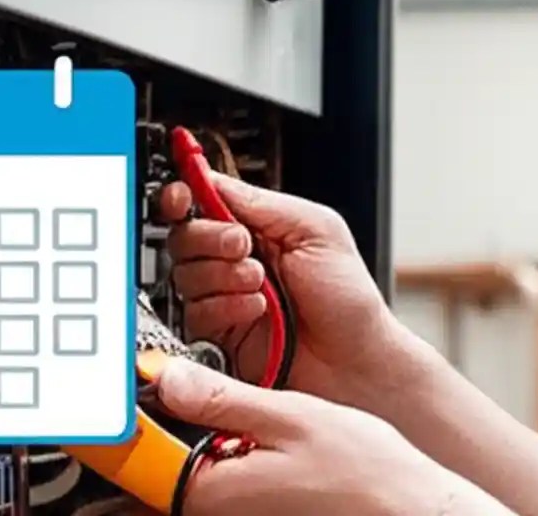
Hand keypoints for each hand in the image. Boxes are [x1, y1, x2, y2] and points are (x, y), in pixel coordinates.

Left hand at [153, 357, 513, 515]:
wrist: (408, 509)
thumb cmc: (366, 475)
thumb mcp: (292, 416)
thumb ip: (224, 398)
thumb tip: (169, 377)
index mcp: (208, 491)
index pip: (136, 454)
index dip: (133, 411)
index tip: (135, 379)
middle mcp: (211, 512)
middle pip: (155, 465)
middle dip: (163, 423)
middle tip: (182, 383)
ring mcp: (231, 515)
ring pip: (184, 472)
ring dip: (191, 438)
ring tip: (223, 408)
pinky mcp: (252, 511)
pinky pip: (212, 482)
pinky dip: (218, 454)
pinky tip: (246, 435)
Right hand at [158, 173, 405, 406]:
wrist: (353, 359)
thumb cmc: (347, 298)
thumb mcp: (318, 230)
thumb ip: (264, 203)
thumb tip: (213, 179)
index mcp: (260, 227)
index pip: (205, 202)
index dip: (186, 196)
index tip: (184, 196)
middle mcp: (236, 260)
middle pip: (184, 236)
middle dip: (211, 238)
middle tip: (244, 246)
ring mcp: (224, 297)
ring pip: (186, 275)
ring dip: (224, 276)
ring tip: (262, 285)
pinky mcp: (216, 333)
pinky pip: (195, 313)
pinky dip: (226, 308)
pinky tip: (256, 311)